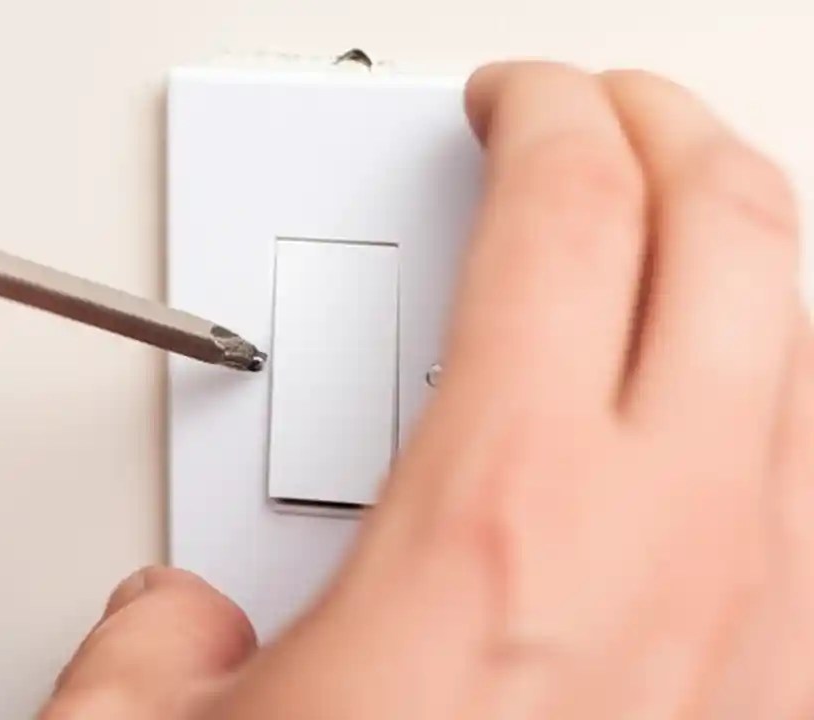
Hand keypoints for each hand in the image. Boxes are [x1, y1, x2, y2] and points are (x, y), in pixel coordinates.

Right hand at [43, 62, 808, 717]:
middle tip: (605, 118)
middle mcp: (675, 563)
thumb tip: (185, 618)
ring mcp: (768, 640)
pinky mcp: (789, 712)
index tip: (512, 103)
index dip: (544, 114)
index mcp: (501, 527)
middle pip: (740, 239)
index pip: (570, 212)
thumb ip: (156, 638)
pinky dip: (773, 419)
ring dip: (742, 265)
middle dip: (670, 134)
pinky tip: (708, 432)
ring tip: (665, 243)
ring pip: (810, 362)